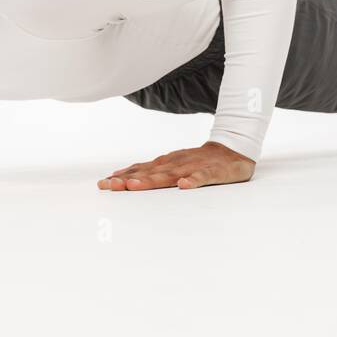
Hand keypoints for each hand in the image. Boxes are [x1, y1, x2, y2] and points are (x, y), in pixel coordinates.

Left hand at [97, 141, 255, 190]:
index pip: (141, 170)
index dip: (122, 177)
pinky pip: (203, 177)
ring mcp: (193, 167)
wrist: (233, 150)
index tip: (104, 184)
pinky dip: (193, 181)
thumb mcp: (174, 166)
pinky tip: (184, 185)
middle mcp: (176, 164)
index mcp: (166, 164)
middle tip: (111, 186)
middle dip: (129, 180)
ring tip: (135, 186)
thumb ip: (152, 172)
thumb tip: (125, 180)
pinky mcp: (212, 172)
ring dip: (152, 180)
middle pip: (150, 173)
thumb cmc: (199, 162)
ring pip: (171, 174)